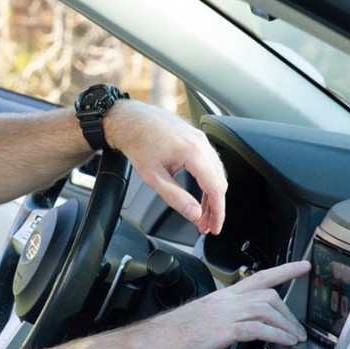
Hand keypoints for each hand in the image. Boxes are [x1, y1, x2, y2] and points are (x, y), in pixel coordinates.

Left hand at [104, 101, 226, 233]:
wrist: (130, 121)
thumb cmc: (138, 143)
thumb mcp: (154, 177)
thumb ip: (176, 198)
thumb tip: (194, 214)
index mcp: (193, 152)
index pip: (215, 189)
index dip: (217, 212)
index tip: (214, 227)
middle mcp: (201, 143)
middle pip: (219, 182)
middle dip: (215, 207)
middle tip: (205, 225)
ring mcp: (200, 138)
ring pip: (217, 172)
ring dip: (212, 194)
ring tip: (202, 213)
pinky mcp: (196, 137)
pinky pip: (211, 162)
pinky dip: (209, 180)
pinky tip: (202, 193)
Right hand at [132, 261, 309, 348]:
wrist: (154, 340)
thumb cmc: (174, 332)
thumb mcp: (203, 316)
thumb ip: (222, 316)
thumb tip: (236, 324)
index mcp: (222, 296)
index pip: (259, 277)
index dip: (284, 270)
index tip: (302, 266)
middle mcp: (225, 300)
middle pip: (268, 294)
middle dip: (289, 311)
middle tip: (299, 328)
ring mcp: (224, 314)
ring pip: (266, 309)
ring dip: (286, 325)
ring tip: (295, 338)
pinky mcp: (223, 330)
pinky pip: (256, 328)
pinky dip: (275, 334)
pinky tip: (283, 342)